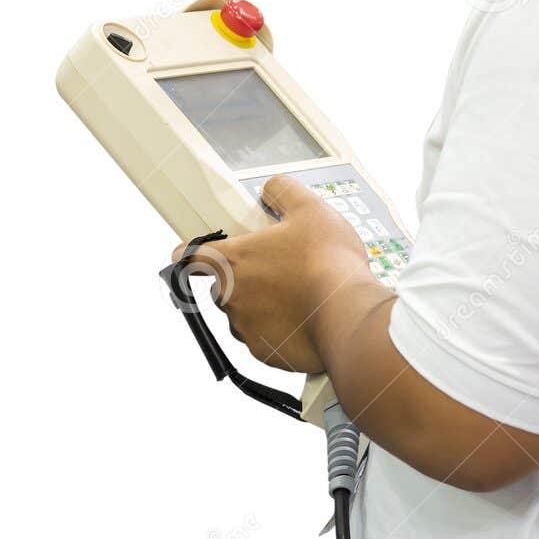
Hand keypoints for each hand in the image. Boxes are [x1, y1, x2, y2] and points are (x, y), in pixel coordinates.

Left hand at [171, 174, 370, 373]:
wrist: (348, 315)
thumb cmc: (329, 263)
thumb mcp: (310, 209)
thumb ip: (284, 192)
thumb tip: (271, 187)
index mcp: (234, 260)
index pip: (190, 257)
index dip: (190, 254)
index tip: (191, 255)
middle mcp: (231, 296)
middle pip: (223, 286)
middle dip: (244, 279)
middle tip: (275, 271)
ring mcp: (245, 327)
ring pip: (243, 314)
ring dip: (261, 306)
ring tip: (296, 296)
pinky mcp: (262, 351)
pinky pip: (262, 338)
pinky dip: (277, 330)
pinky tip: (302, 319)